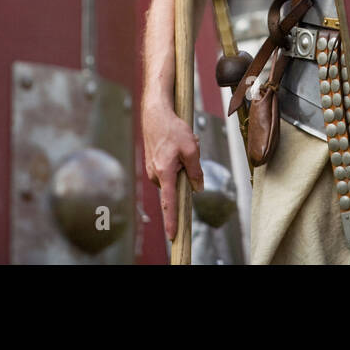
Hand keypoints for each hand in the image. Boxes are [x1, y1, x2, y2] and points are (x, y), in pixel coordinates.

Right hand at [142, 100, 203, 240]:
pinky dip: (176, 161)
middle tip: (187, 151)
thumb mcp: (191, 148)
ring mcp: (152, 170)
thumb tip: (197, 187)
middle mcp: (155, 175)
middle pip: (176, 187)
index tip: (173, 235)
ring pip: (173, 178)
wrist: (155, 113)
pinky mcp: (152, 166)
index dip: (172, 220)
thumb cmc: (173, 128)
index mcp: (165, 173)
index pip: (169, 203)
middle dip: (186, 174)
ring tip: (180, 145)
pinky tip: (175, 145)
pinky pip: (169, 171)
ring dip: (181, 165)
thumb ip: (196, 170)